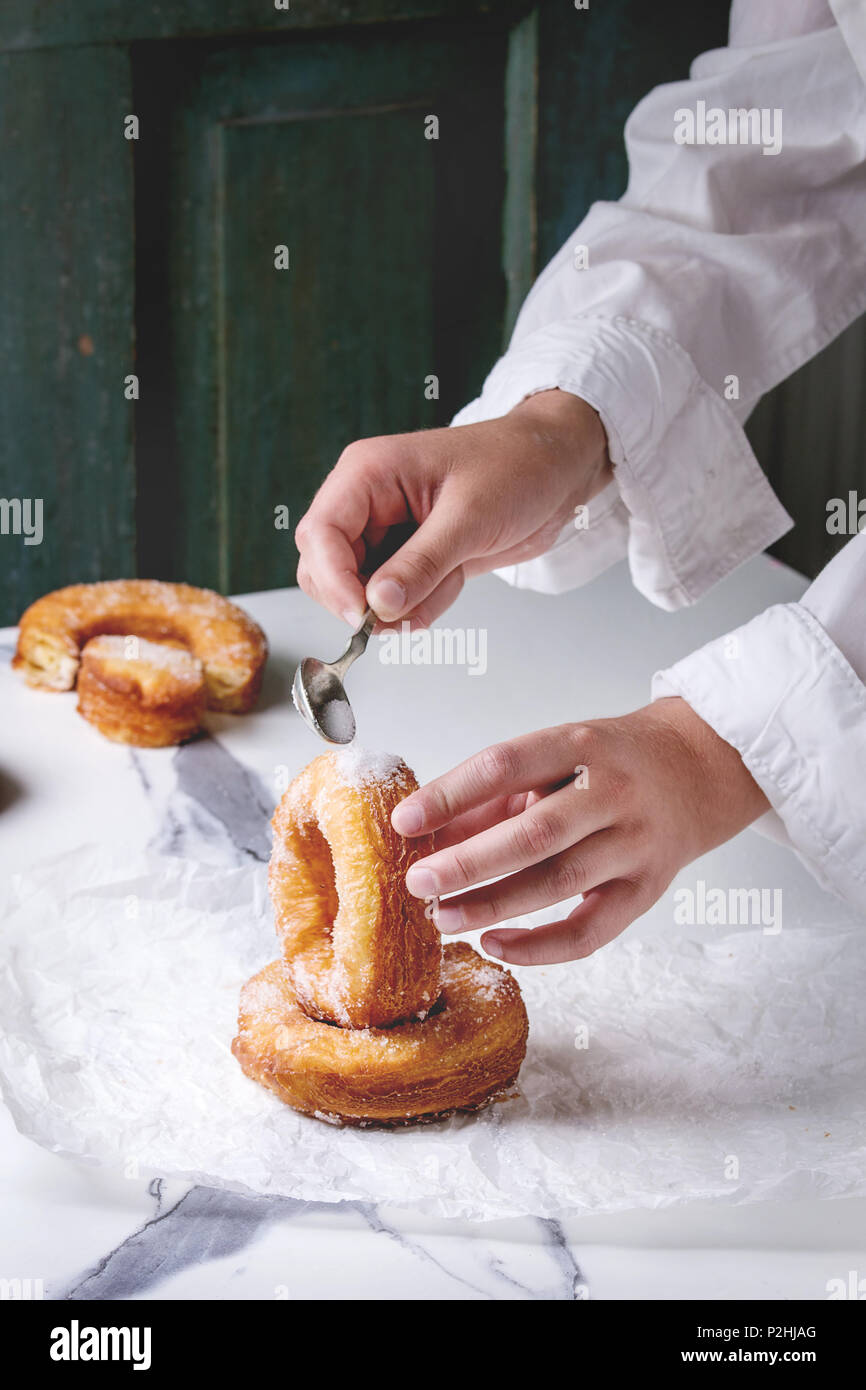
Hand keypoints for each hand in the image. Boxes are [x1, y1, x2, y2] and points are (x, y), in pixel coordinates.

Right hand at [295, 389, 610, 627]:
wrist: (558, 469)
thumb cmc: (518, 466)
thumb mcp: (470, 517)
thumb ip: (421, 563)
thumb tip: (378, 604)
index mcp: (369, 473)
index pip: (321, 534)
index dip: (334, 580)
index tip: (363, 616)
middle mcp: (368, 501)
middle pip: (326, 568)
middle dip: (362, 601)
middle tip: (401, 619)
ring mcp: (387, 531)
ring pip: (360, 591)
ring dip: (401, 605)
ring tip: (448, 583)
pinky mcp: (409, 555)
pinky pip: (395, 597)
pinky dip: (422, 605)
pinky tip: (455, 580)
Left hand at [391, 698, 768, 963]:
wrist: (697, 770)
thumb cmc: (607, 763)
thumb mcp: (552, 757)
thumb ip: (491, 795)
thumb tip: (424, 836)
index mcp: (580, 743)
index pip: (505, 765)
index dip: (450, 795)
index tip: (404, 821)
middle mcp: (614, 792)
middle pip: (534, 834)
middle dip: (468, 863)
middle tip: (417, 882)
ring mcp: (635, 844)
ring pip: (558, 883)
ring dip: (492, 906)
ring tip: (442, 917)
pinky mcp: (646, 890)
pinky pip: (590, 931)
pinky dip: (539, 947)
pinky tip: (494, 944)